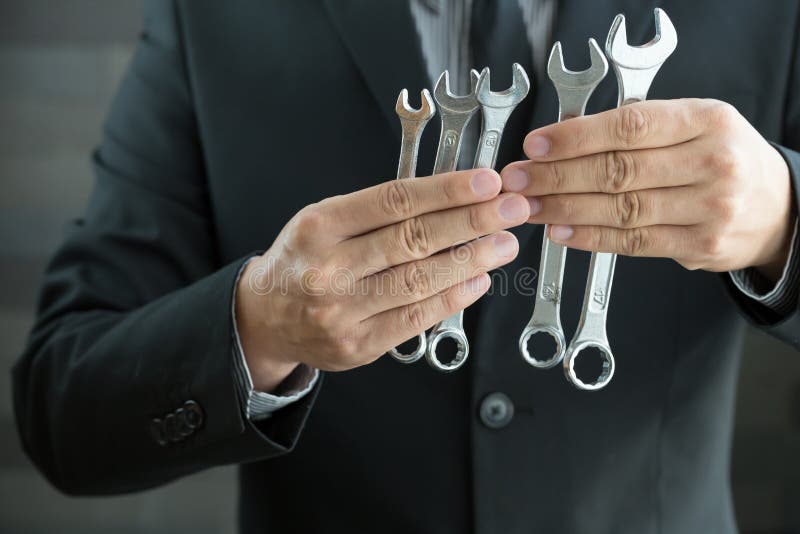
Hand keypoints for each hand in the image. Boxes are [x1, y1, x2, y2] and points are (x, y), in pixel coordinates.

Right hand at [236, 170, 529, 390]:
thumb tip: (449, 199)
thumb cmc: (303, 260)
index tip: (485, 182)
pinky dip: (451, 297)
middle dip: (471, 222)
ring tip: (503, 243)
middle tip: (509, 209)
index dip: (446, 190)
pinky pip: (415, 319)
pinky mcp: (357, 345)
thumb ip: (376, 211)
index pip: (393, 201)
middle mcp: (329, 269)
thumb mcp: (323, 220)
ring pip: (419, 281)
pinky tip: (478, 279)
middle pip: (413, 240)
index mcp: (319, 226)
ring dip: (470, 260)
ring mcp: (342, 311)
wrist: (265, 317)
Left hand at [500, 99, 793, 278]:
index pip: (629, 127)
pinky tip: (561, 230)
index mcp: (707, 120)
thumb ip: (638, 128)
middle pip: (618, 170)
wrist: (775, 206)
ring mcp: (710, 208)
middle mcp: (712, 163)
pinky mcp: (701, 246)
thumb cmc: (722, 158)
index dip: (575, 137)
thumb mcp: (693, 124)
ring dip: (565, 208)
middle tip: (519, 179)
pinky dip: (591, 236)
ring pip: (621, 209)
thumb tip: (565, 137)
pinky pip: (633, 242)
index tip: (537, 145)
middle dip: (558, 175)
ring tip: (531, 205)